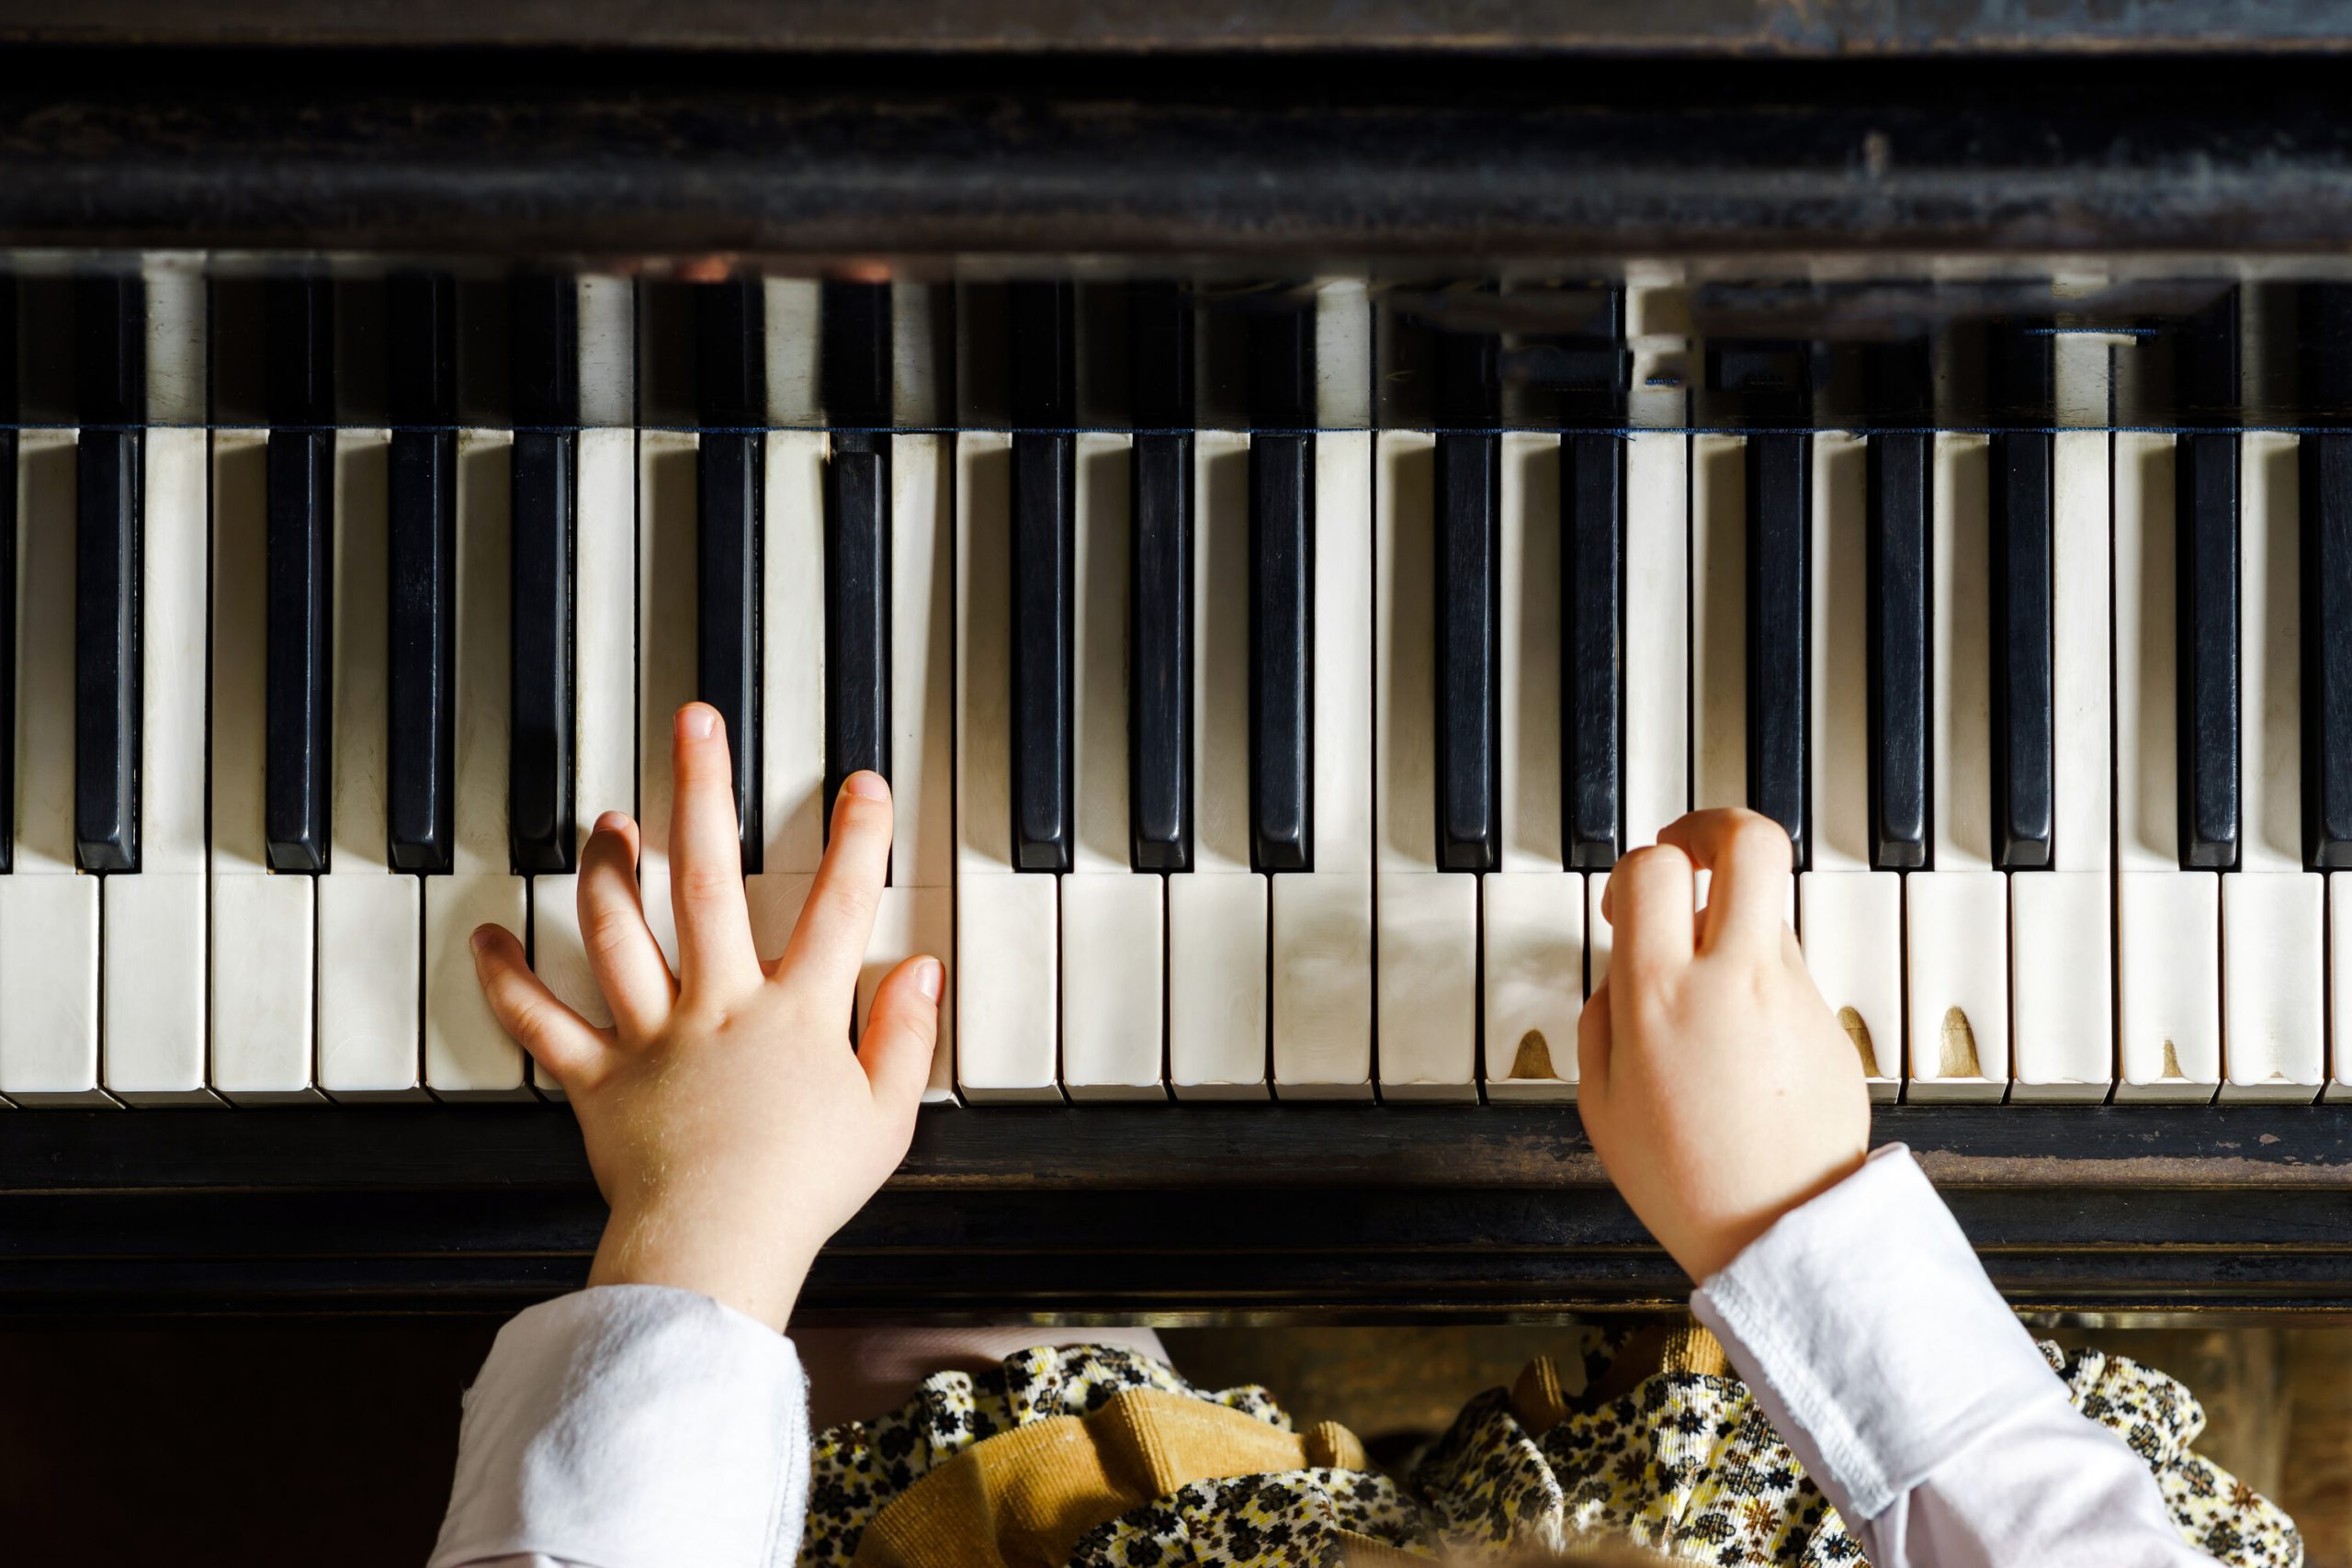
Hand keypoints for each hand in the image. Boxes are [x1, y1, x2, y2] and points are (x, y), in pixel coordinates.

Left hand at [470, 701, 940, 1329]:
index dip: (857, 839)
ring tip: (608, 819)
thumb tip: (923, 973)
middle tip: (693, 723)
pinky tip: (489, 938)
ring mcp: (651, 1036)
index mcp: (795, 1014)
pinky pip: (543, 1023)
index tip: (862, 784)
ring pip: (618, 929)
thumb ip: (903, 1036)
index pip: (839, 907)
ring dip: (609, 865)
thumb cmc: (800, 1191)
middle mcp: (717, 1005)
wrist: (716, 1249)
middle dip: (702, 789)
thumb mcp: (885, 1118)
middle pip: (706, 878)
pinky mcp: (597, 1079)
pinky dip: (507, 981)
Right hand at [1577, 809, 1869, 1282]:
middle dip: (1715, 826)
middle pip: (1750, 841)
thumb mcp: (1602, 1099)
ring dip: (1733, 922)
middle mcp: (1735, 978)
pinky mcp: (1830, 1021)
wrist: (1782, 1232)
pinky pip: (1787, 972)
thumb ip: (1603, 1016)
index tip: (1634, 892)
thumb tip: (1623, 968)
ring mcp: (1793, 996)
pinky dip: (1759, 981)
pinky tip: (1739, 1043)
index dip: (1640, 864)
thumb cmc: (1685, 1179)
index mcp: (1662, 994)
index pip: (1655, 865)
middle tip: (1694, 847)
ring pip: (1766, 912)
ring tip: (1705, 981)